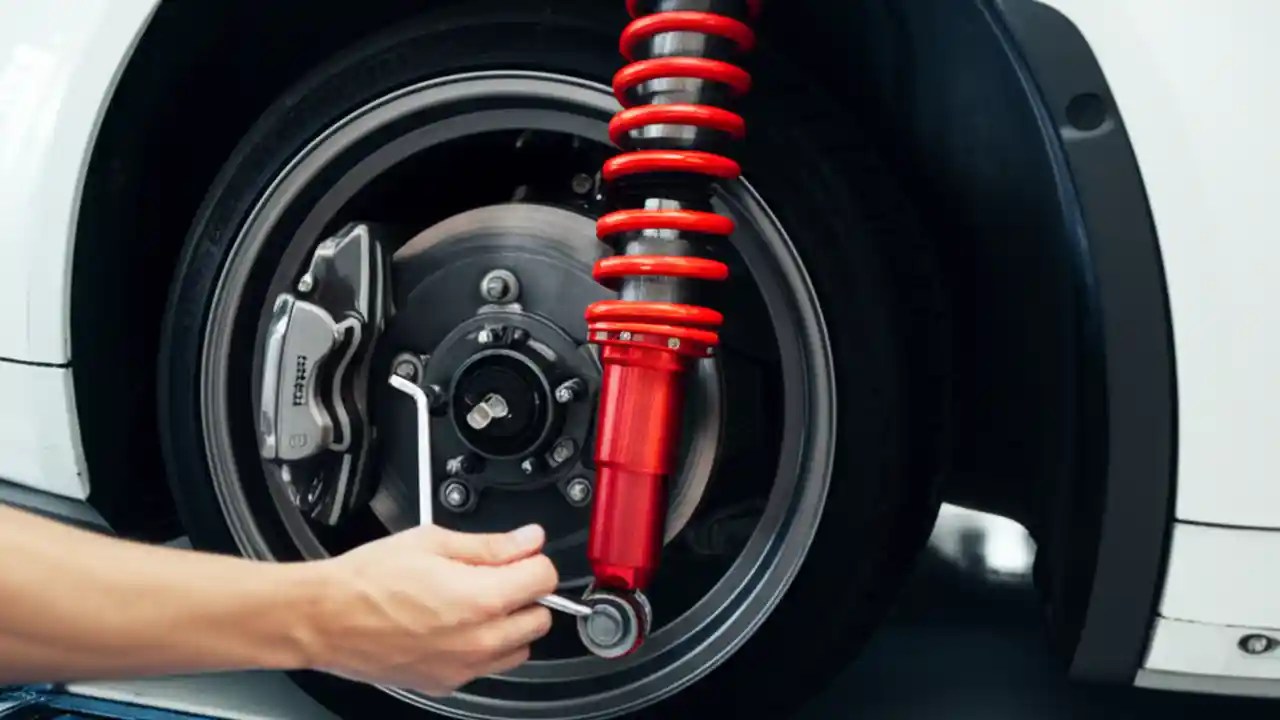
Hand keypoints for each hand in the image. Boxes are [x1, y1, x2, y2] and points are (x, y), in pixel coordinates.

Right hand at [300, 524, 557, 695]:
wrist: (326, 618)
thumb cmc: (368, 580)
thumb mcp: (433, 542)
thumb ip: (491, 545)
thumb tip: (528, 540)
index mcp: (481, 598)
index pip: (546, 578)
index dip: (533, 560)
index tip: (519, 555)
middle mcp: (479, 640)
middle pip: (541, 617)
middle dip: (525, 593)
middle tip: (496, 577)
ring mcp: (464, 667)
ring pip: (520, 647)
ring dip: (510, 625)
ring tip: (475, 603)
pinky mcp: (447, 683)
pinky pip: (488, 666)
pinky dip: (483, 648)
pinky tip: (455, 626)